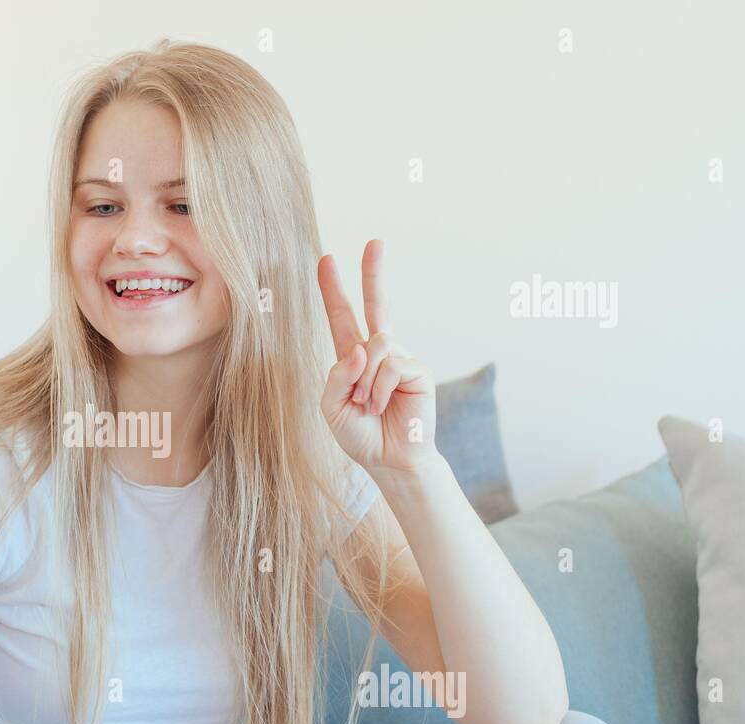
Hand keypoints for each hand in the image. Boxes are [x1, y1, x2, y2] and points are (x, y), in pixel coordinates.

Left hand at [317, 239, 437, 475]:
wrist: (389, 460)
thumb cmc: (360, 435)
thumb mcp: (332, 407)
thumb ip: (337, 376)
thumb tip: (359, 347)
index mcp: (352, 358)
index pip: (342, 317)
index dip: (333, 289)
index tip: (326, 260)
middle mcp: (377, 353)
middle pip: (374, 305)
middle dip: (373, 273)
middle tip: (375, 242)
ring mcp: (399, 359)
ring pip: (375, 345)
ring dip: (364, 380)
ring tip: (368, 405)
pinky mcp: (418, 370)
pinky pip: (391, 365)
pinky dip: (380, 390)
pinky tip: (384, 407)